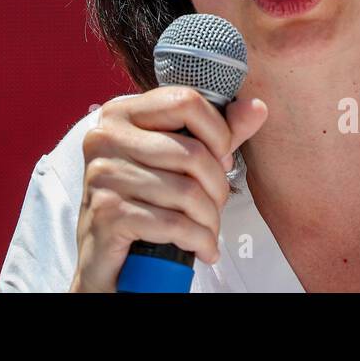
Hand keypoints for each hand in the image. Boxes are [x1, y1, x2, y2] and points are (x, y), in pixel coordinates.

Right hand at [69, 87, 267, 291]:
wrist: (107, 258)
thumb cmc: (144, 204)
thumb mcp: (180, 162)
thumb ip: (217, 133)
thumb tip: (256, 107)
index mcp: (121, 113)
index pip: (186, 102)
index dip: (218, 132)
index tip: (222, 158)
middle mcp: (105, 136)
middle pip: (192, 152)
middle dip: (218, 187)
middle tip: (215, 205)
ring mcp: (103, 174)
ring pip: (187, 192)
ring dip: (209, 220)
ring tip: (207, 230)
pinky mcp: (107, 212)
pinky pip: (173, 224)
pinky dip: (198, 241)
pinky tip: (200, 248)